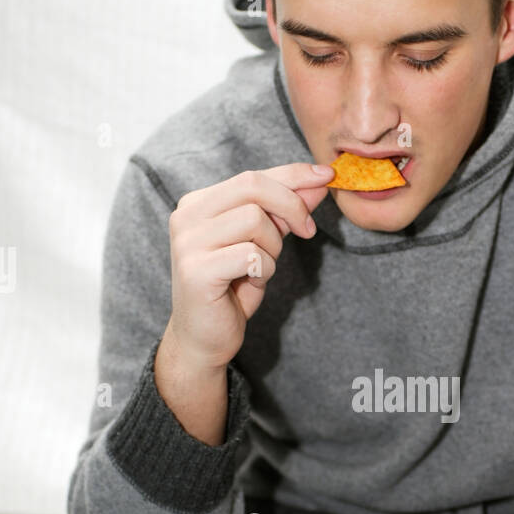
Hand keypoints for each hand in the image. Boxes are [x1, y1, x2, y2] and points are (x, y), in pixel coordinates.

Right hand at [166, 162, 332, 372]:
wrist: (204, 338)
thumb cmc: (232, 288)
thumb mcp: (264, 242)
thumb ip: (284, 211)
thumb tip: (318, 182)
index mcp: (199, 202)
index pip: (252, 176)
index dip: (294, 175)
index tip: (326, 176)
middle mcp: (187, 216)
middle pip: (252, 187)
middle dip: (291, 206)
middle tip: (307, 231)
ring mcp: (188, 242)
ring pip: (254, 220)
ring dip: (273, 248)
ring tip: (260, 269)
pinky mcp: (196, 270)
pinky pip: (251, 255)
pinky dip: (264, 270)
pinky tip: (250, 282)